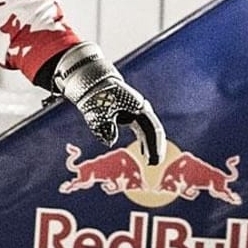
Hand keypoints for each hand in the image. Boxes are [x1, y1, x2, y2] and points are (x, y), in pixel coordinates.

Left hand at [52, 43, 165, 164]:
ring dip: (150, 145)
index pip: (150, 129)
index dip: (153, 146)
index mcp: (136, 107)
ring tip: (150, 161)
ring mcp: (137, 112)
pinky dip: (144, 141)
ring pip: (149, 130)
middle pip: (153, 130)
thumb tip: (110, 141)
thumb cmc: (96, 97)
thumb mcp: (97, 111)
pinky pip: (142, 130)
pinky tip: (144, 153)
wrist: (92, 84)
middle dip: (154, 147)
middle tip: (153, 164)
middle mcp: (141, 109)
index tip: (152, 161)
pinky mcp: (131, 115)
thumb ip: (103, 126)